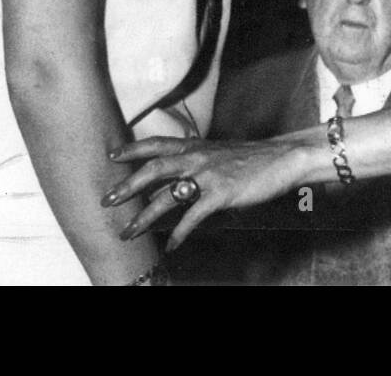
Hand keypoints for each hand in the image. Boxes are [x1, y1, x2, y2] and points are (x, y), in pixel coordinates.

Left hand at [103, 136, 307, 250]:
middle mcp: (197, 157)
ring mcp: (208, 175)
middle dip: (127, 186)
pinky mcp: (221, 193)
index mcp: (196, 146)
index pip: (157, 144)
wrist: (283, 157)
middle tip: (107, 201)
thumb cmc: (253, 157)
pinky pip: (193, 216)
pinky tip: (170, 246)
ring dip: (144, 217)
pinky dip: (179, 233)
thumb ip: (198, 159)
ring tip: (128, 233)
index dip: (132, 149)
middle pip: (152, 169)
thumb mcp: (221, 151)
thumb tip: (177, 172)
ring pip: (166, 196)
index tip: (111, 155)